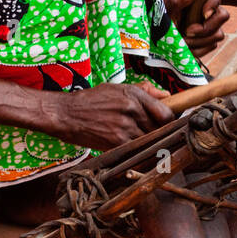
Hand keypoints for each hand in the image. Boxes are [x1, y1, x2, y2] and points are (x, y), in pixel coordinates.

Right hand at [49, 84, 174, 150]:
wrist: (66, 113)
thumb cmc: (91, 100)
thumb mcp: (117, 88)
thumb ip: (144, 90)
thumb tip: (167, 96)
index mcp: (134, 94)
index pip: (165, 112)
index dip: (170, 121)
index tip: (169, 125)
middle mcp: (132, 109)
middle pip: (159, 128)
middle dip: (159, 133)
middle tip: (155, 135)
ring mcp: (124, 126)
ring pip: (148, 140)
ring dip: (147, 142)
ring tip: (140, 140)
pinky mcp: (116, 142)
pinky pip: (134, 148)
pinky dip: (135, 149)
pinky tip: (130, 146)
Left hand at [164, 0, 229, 56]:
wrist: (159, 28)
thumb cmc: (163, 12)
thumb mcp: (167, 6)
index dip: (213, 3)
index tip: (203, 13)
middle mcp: (211, 6)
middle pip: (223, 16)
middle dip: (206, 28)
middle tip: (188, 31)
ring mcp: (213, 22)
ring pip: (218, 34)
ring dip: (199, 41)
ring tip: (183, 40)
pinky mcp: (210, 37)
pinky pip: (212, 45)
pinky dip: (198, 49)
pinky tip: (186, 47)